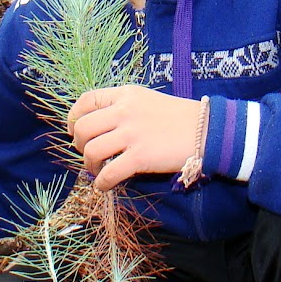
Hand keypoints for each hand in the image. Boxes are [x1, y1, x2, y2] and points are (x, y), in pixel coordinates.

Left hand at [66, 86, 203, 191]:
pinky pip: (109, 173)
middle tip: (88, 154)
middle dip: (79, 144)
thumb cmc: (179, 118)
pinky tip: (105, 186)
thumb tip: (101, 126)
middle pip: (83, 127)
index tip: (74, 130)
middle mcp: (125, 111)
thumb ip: (124, 108)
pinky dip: (102, 183)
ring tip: (97, 171)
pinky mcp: (140, 156)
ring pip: (91, 151)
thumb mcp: (148, 100)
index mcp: (126, 95)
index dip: (74, 117)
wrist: (207, 130)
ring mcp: (132, 133)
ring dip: (89, 165)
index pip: (87, 100)